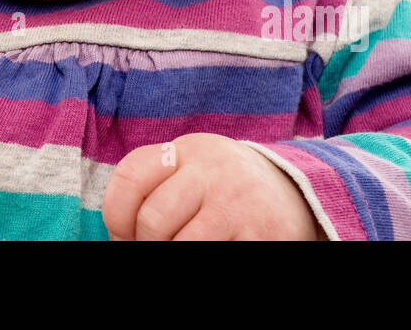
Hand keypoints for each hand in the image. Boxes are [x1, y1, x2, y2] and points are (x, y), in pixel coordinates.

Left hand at [101, 132, 327, 240]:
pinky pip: (215, 256)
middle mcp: (213, 171)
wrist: (294, 193)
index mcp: (187, 151)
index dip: (116, 215)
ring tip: (187, 248)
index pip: (131, 177)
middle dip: (147, 244)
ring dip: (174, 255)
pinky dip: (204, 260)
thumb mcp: (190, 169)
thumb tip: (119, 236)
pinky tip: (217, 248)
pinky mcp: (261, 236)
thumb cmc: (223, 188)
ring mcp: (238, 204)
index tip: (125, 233)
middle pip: (153, 220)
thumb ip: (154, 187)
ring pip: (181, 246)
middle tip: (160, 246)